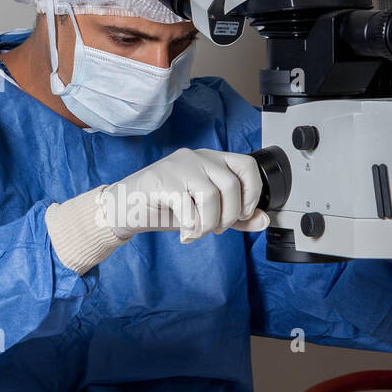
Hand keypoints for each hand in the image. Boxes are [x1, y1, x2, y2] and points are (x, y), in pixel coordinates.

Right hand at [100, 148, 269, 243]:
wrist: (127, 208)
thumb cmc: (166, 207)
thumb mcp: (206, 212)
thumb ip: (235, 217)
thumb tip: (264, 220)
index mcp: (211, 160)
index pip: (247, 165)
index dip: (252, 192)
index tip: (241, 213)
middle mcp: (197, 157)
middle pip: (231, 184)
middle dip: (228, 216)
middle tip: (214, 228)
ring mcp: (178, 166)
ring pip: (211, 195)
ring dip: (209, 223)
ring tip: (198, 231)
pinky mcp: (161, 180)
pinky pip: (188, 206)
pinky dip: (191, 226)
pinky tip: (185, 234)